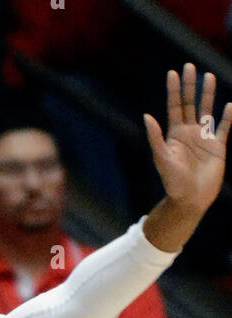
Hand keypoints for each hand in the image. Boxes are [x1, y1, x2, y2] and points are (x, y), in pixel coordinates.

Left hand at [144, 65, 229, 215]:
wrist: (190, 199)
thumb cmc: (173, 181)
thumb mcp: (162, 158)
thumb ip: (155, 138)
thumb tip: (146, 116)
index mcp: (175, 135)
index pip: (174, 107)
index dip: (173, 90)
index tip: (173, 72)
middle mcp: (189, 132)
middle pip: (190, 103)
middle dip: (189, 85)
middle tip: (189, 66)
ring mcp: (204, 138)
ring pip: (207, 110)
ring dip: (208, 93)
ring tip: (208, 76)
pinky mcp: (218, 146)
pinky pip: (224, 127)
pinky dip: (228, 116)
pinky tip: (230, 105)